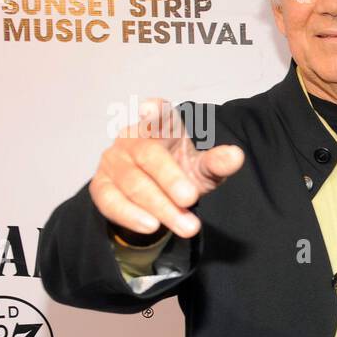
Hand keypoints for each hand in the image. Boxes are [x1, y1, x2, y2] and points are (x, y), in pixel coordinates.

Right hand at [89, 98, 244, 238]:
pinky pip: (110, 200)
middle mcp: (132, 139)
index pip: (159, 113)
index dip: (155, 110)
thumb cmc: (181, 174)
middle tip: (191, 199)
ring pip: (132, 183)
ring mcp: (113, 162)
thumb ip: (217, 163)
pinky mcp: (100, 185)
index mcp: (160, 127)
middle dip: (170, 179)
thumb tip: (236, 156)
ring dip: (160, 206)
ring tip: (186, 226)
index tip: (152, 109)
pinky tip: (151, 226)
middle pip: (149, 155)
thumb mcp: (203, 170)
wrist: (158, 197)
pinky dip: (130, 215)